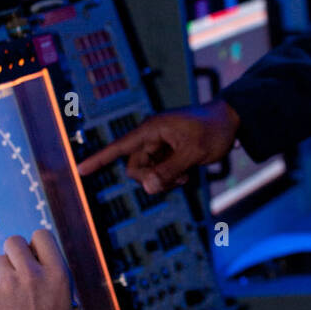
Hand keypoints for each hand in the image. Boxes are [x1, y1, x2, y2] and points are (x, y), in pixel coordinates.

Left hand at [0, 230, 75, 309]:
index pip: (42, 236)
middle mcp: (33, 275)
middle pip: (14, 242)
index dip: (37, 244)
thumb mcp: (68, 303)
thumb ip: (55, 278)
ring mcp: (9, 286)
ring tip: (12, 293)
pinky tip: (3, 307)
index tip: (36, 257)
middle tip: (19, 268)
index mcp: (58, 275)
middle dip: (15, 252)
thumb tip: (41, 259)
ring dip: (5, 273)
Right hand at [76, 99, 238, 193]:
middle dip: (151, 179)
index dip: (99, 160)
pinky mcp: (167, 153)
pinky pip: (158, 172)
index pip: (119, 147)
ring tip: (184, 176)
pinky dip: (169, 177)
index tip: (79, 170)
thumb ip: (169, 171)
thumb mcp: (193, 153)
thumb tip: (147, 187)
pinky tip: (185, 175)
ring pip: (147, 172)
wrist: (231, 121)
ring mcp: (159, 145)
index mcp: (152, 129)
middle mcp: (151, 137)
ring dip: (162, 179)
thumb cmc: (213, 130)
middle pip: (135, 167)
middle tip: (176, 179)